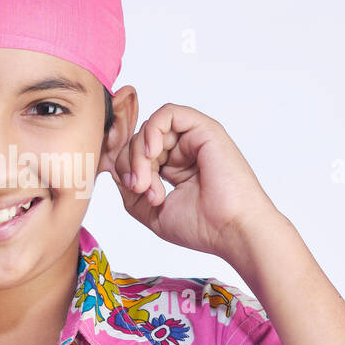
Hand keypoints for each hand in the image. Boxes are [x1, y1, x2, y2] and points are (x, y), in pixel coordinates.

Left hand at [103, 103, 279, 256]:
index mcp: (172, 169)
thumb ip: (129, 186)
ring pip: (148, 129)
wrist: (231, 230)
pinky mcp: (203, 129)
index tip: (134, 191)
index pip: (134, 155)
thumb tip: (113, 165)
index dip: (125, 168)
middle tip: (142, 189)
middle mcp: (182, 152)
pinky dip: (153, 130)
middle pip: (138, 141)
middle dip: (131, 164)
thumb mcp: (149, 210)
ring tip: (149, 182)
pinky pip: (167, 114)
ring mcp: (193, 139)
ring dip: (139, 155)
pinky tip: (153, 153)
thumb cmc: (201, 227)